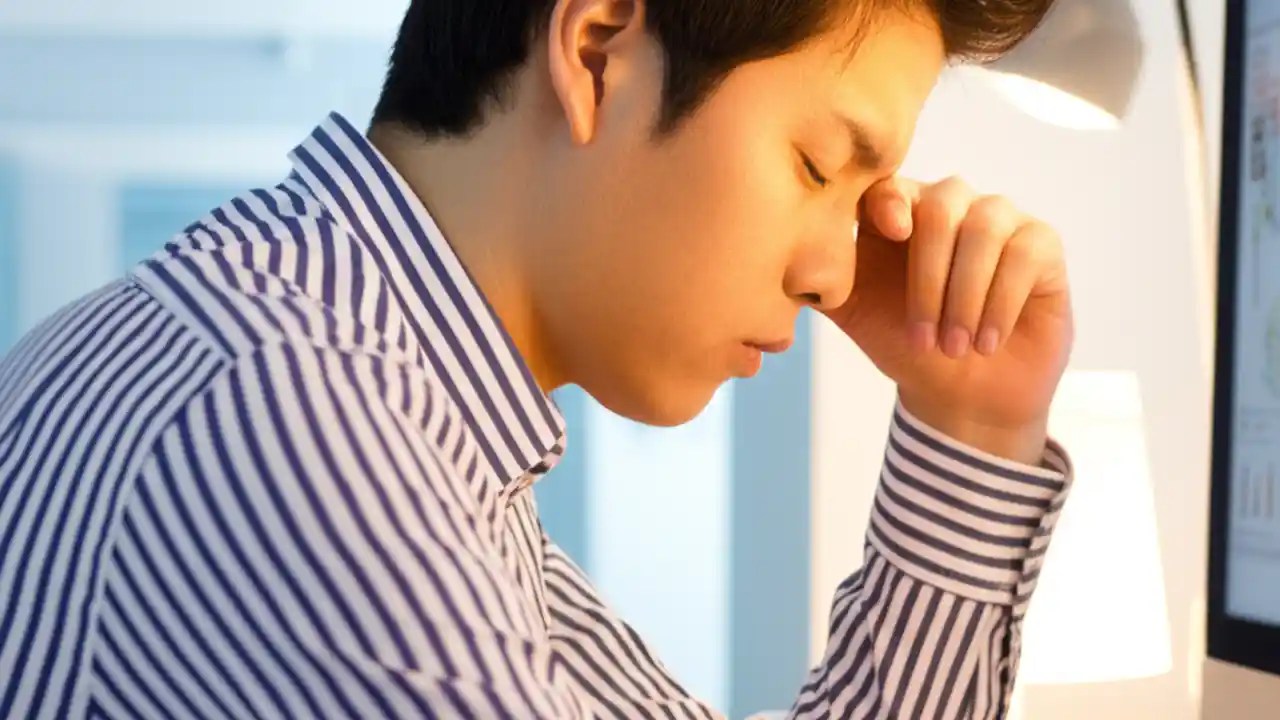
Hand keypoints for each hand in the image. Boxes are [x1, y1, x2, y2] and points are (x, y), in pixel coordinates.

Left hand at [824, 176, 1073, 463]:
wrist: (960, 394)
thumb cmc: (905, 344)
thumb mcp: (852, 313)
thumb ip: (818, 278)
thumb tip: (775, 259)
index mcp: (899, 211)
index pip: (891, 183)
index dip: (890, 199)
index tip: (890, 232)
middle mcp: (951, 204)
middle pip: (941, 205)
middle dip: (928, 277)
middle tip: (922, 338)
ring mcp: (999, 219)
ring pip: (984, 227)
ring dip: (964, 296)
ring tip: (954, 347)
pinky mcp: (1041, 244)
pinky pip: (1026, 251)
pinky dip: (1002, 302)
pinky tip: (986, 341)